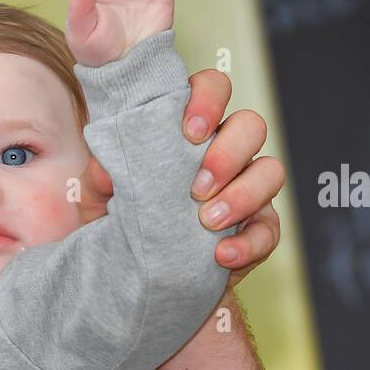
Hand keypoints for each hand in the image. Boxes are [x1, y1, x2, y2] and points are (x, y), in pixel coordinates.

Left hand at [77, 71, 284, 286]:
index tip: (189, 131)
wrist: (135, 279)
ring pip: (271, 171)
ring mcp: (246, 189)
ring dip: (243, 194)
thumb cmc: (120, 224)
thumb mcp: (98, 200)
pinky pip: (270, 229)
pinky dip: (250, 243)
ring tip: (207, 221)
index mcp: (188, 132)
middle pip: (251, 125)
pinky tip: (222, 255)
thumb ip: (99, 178)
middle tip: (196, 186)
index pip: (212, 89)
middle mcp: (224, 153)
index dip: (208, 99)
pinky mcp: (257, 229)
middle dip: (228, 152)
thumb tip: (106, 171)